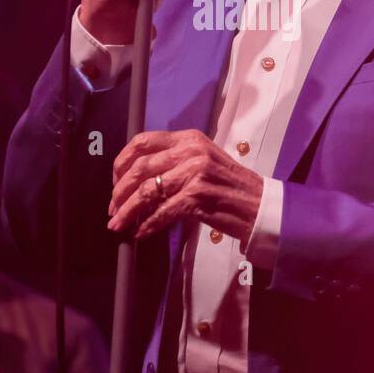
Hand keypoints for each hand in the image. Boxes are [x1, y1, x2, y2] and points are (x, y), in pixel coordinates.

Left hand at [107, 130, 263, 242]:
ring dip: (127, 211)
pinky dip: (147, 225)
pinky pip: (162, 212)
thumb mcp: (202, 163)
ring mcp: (195, 172)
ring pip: (146, 191)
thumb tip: (135, 182)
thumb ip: (173, 164)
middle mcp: (191, 151)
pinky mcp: (198, 196)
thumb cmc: (230, 188)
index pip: (143, 141)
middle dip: (119, 192)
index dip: (122, 162)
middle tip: (113, 209)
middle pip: (139, 168)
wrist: (260, 206)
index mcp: (190, 138)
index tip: (115, 182)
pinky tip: (140, 233)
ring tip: (118, 224)